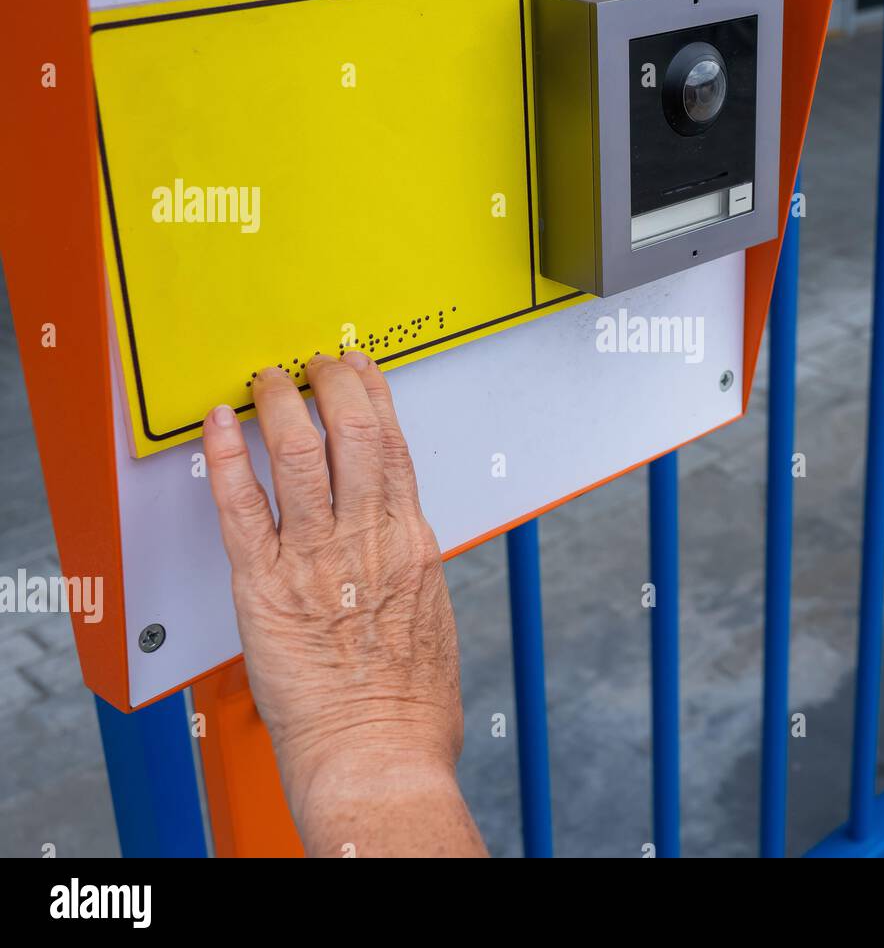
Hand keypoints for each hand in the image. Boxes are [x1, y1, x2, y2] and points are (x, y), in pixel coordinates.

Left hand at [202, 352, 483, 855]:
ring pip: (302, 454)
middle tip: (317, 361)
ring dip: (283, 404)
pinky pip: (242, 506)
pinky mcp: (266, 587)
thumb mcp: (431, 621)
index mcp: (412, 546)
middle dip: (335, 382)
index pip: (395, 448)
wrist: (380, 756)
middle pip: (357, 433)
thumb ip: (409, 573)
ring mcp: (318, 559)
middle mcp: (370, 540)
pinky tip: (220, 427)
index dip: (375, 397)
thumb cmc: (410, 708)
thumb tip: (399, 553)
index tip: (362, 372)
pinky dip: (227, 459)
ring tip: (269, 379)